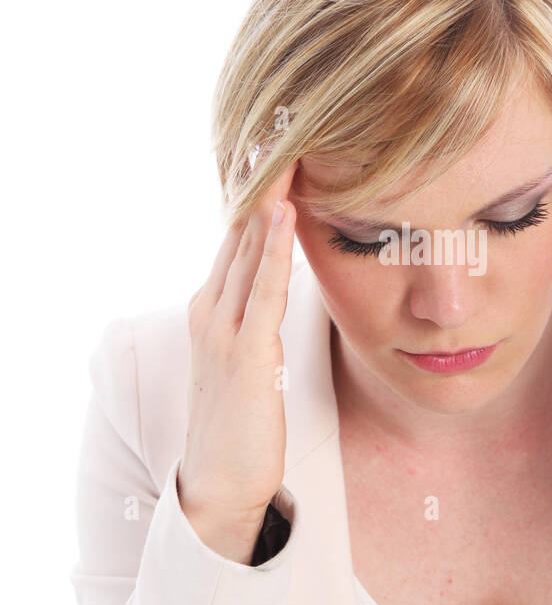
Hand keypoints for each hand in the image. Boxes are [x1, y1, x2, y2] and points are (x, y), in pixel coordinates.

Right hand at [178, 162, 298, 561]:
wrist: (220, 484)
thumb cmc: (244, 423)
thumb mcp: (252, 358)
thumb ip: (263, 316)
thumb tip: (286, 278)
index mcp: (214, 307)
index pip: (237, 234)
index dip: (258, 187)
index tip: (281, 142)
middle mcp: (210, 309)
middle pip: (237, 228)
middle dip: (258, 177)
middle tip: (278, 120)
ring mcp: (222, 330)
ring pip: (244, 248)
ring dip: (264, 196)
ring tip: (280, 146)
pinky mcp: (244, 356)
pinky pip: (260, 291)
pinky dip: (270, 250)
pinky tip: (282, 214)